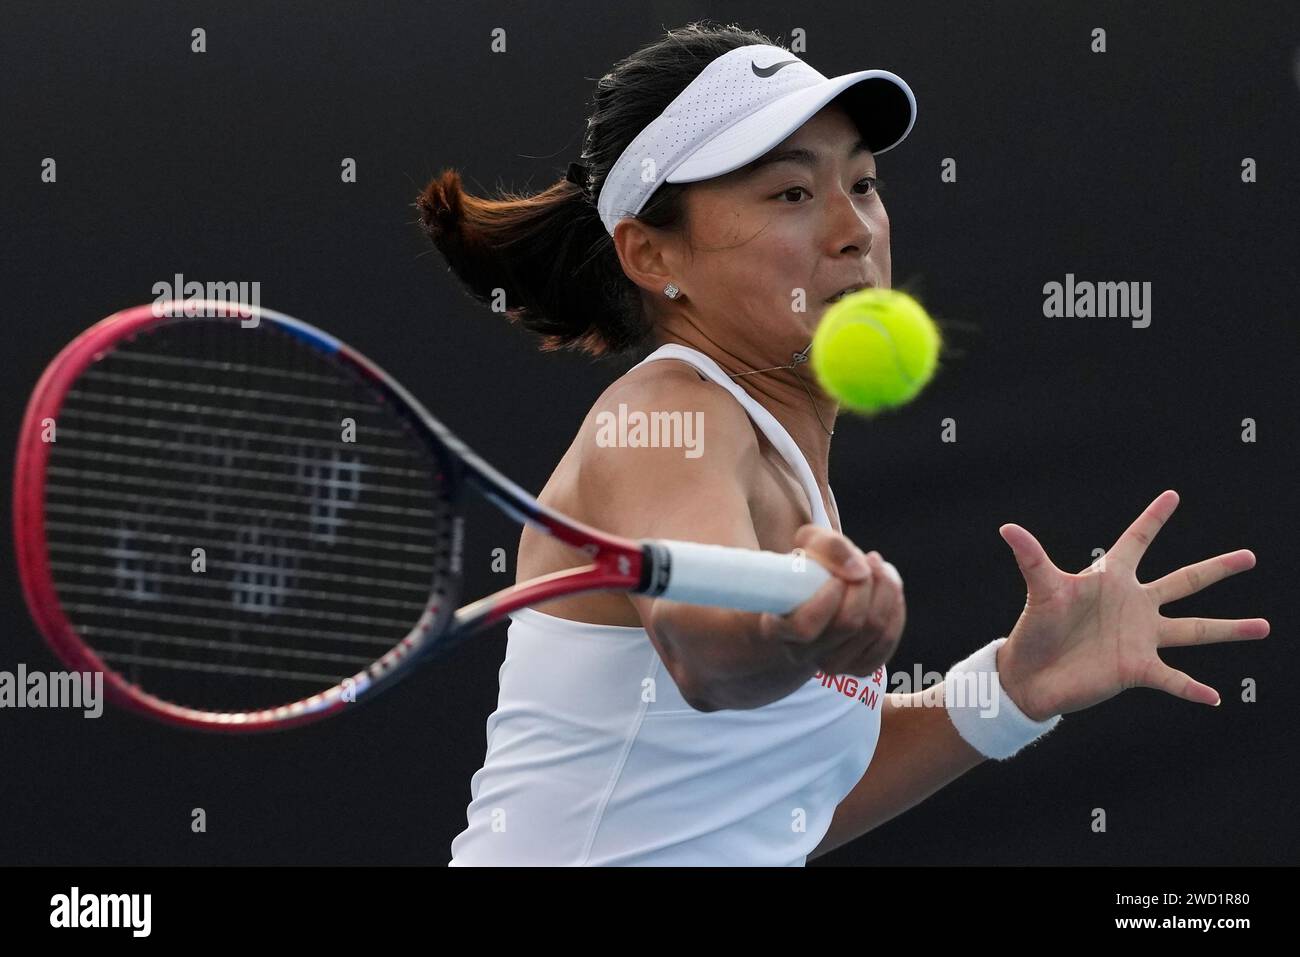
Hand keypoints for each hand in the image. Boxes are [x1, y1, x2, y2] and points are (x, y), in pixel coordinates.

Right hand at [759, 524, 905, 677]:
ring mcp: (830, 665)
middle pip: (849, 624)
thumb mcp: (810, 543)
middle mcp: (801, 654)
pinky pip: (888, 640)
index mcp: (778, 628)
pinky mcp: (859, 668)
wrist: (814, 595)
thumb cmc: (809, 568)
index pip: (805, 627)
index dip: (828, 597)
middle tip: (865, 561)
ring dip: (885, 590)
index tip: (837, 576)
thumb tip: (860, 572)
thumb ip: (830, 546)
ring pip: (874, 631)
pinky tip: (886, 589)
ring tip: (876, 567)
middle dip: (866, 585)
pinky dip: (894, 609)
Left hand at [996, 490, 1269, 720]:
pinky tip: (1214, 696)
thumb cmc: (1035, 629)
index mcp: (1110, 580)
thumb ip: (1032, 559)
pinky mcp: (1137, 669)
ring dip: (1229, 630)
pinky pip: (1173, 678)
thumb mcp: (1041, 590)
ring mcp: (1140, 638)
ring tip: (1265, 625)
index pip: (1136, 542)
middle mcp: (1133, 606)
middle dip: (1217, 569)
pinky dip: (1192, 688)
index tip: (1172, 495)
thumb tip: (1007, 528)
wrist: (1029, 676)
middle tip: (1250, 556)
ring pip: (1194, 630)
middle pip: (1184, 582)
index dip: (1153, 519)